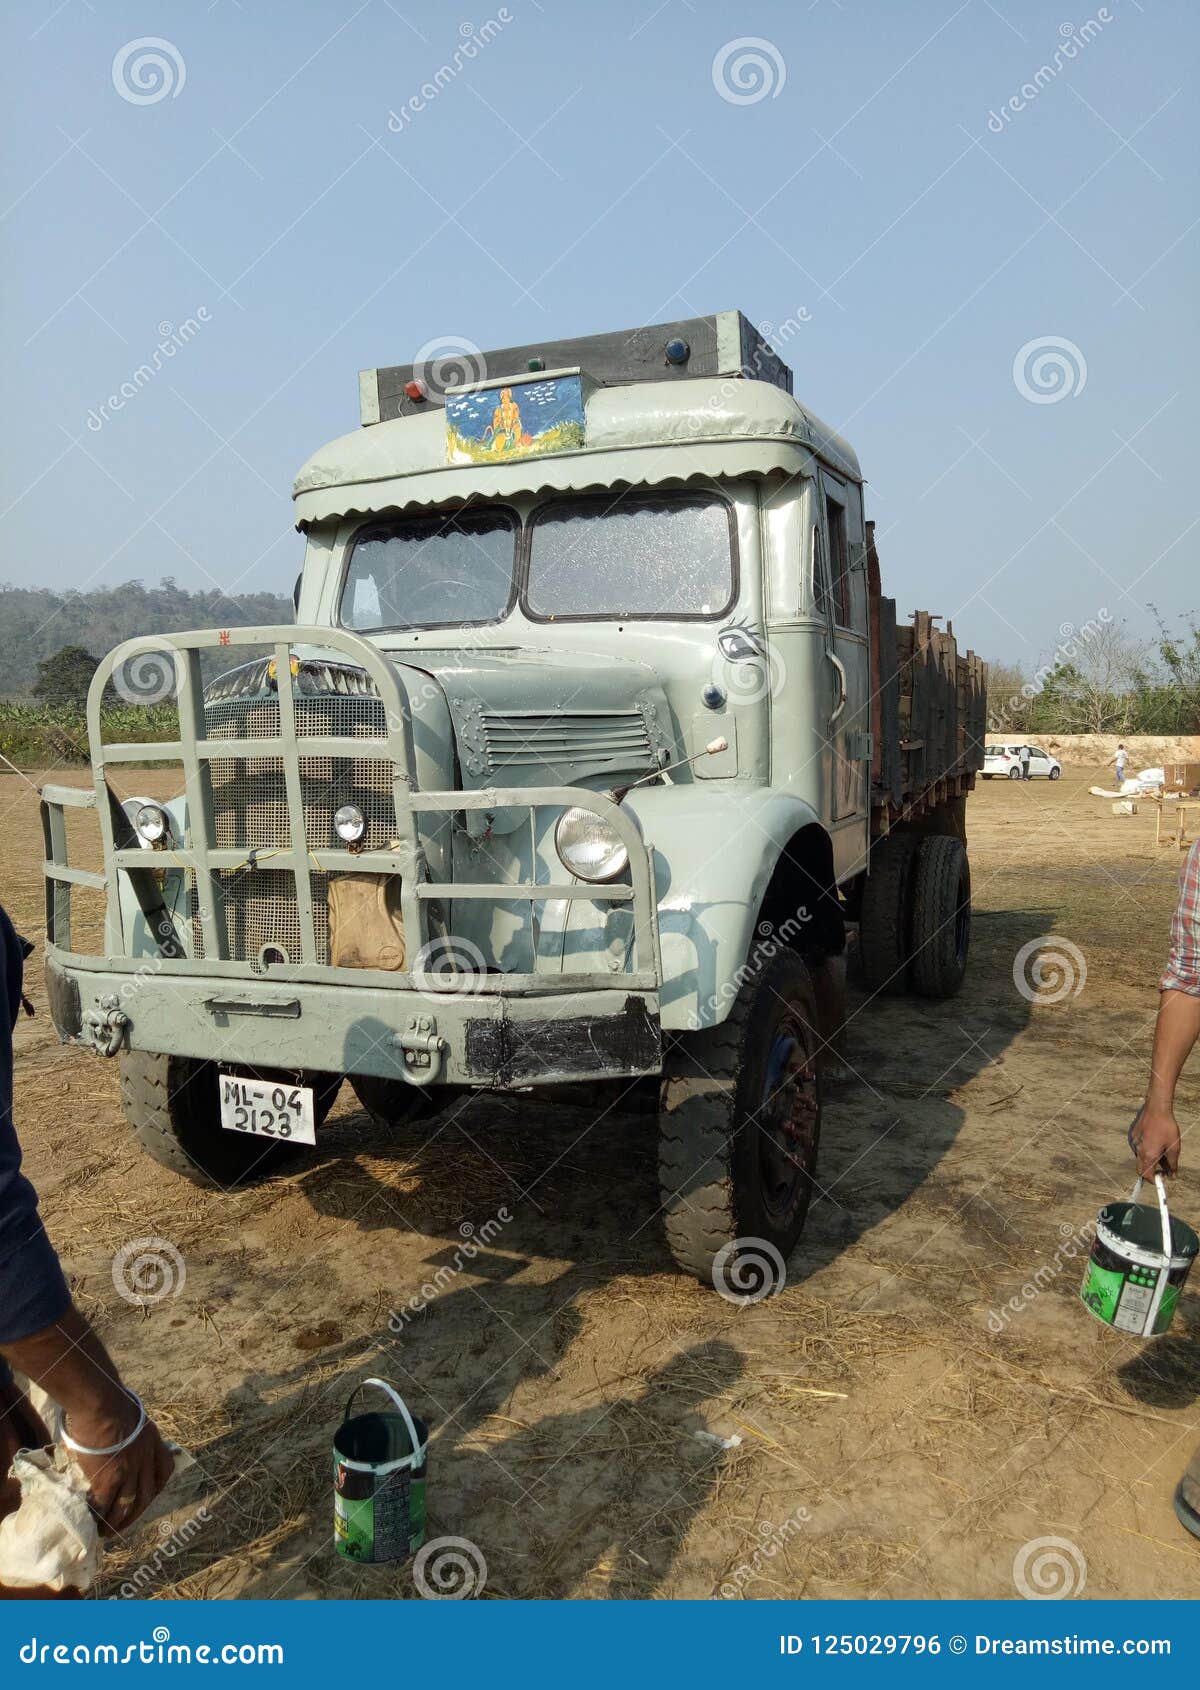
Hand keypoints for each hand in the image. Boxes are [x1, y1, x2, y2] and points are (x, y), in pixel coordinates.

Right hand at [69, 1412, 174, 1535]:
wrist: (101, 1403)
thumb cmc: (111, 1402)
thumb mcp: (133, 1416)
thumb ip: (131, 1433)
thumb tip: (117, 1441)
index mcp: (154, 1442)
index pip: (165, 1470)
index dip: (158, 1486)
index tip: (148, 1497)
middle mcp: (146, 1459)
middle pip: (147, 1494)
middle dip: (137, 1514)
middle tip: (125, 1524)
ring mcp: (129, 1470)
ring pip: (127, 1505)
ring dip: (117, 1522)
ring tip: (106, 1532)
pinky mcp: (109, 1478)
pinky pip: (106, 1504)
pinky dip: (101, 1516)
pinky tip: (94, 1522)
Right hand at [1131, 1105, 1181, 1177]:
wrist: (1156, 1109)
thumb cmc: (1166, 1127)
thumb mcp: (1174, 1147)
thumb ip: (1172, 1163)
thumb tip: (1173, 1175)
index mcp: (1148, 1155)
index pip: (1147, 1175)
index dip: (1153, 1181)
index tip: (1161, 1180)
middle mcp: (1138, 1151)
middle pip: (1140, 1169)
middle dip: (1150, 1172)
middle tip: (1161, 1170)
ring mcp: (1134, 1143)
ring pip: (1139, 1158)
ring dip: (1148, 1160)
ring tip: (1160, 1151)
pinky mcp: (1133, 1135)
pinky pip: (1137, 1147)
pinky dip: (1144, 1150)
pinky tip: (1154, 1141)